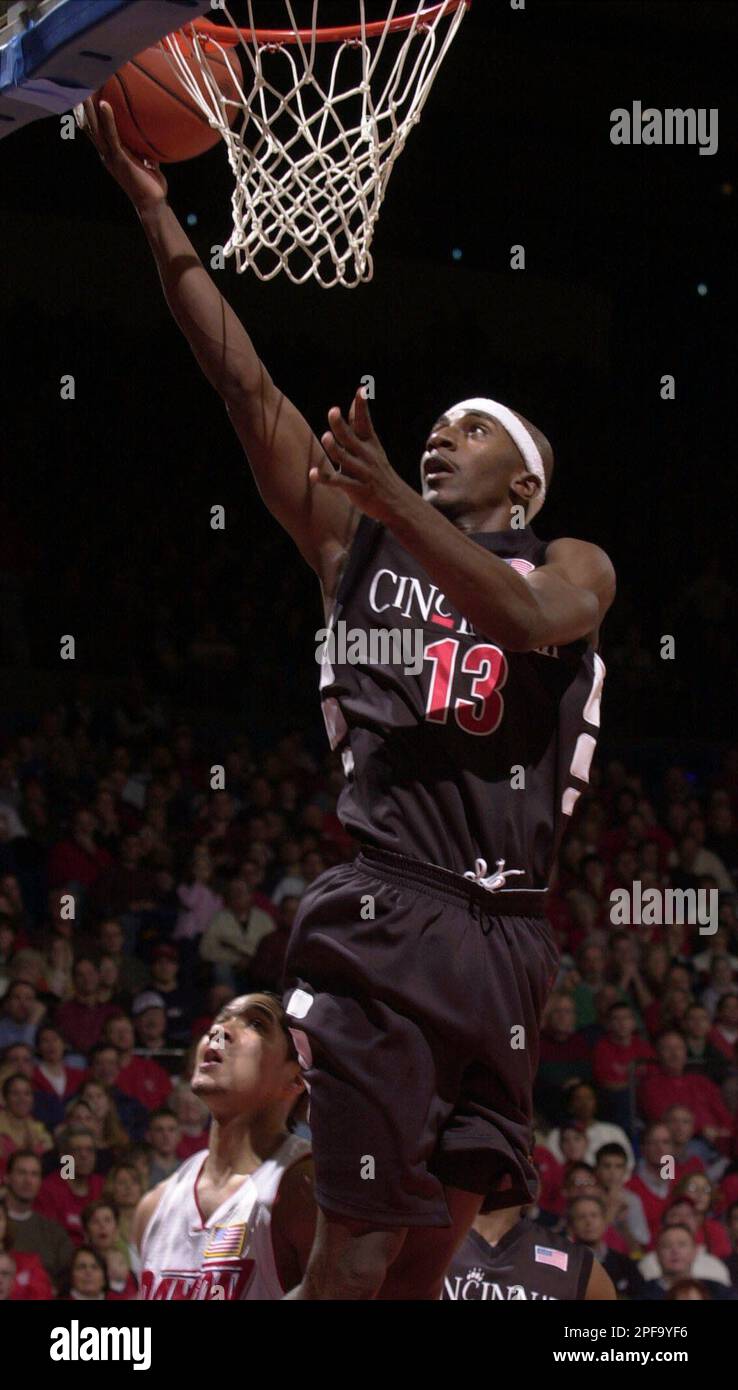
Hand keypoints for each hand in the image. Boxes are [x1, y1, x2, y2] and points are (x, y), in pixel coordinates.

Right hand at [79, 98, 167, 212]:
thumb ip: (146, 150)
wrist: (152, 204)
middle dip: (82, 106)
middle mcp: (106, 153)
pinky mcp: (118, 158)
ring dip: (88, 107)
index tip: (83, 95)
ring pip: (95, 127)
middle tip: (77, 84)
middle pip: (89, 125)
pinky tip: (104, 104)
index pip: (95, 131)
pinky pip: (111, 135)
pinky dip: (106, 119)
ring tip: (84, 87)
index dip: (87, 115)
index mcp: (110, 153)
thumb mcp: (148, 163)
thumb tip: (153, 137)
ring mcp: (110, 156)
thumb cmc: (152, 186)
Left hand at [312, 387, 412, 524]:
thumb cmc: (379, 471)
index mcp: (370, 444)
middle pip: (350, 437)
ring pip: (344, 458)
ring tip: (326, 437)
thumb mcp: (373, 447)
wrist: (396, 502)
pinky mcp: (355, 488)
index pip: (364, 422)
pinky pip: (338, 482)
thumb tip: (353, 403)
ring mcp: (360, 472)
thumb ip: (359, 427)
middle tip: (333, 411)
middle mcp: (365, 455)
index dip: (361, 407)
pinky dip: (324, 478)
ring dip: (334, 447)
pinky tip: (312, 474)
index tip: (361, 390)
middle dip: (341, 424)